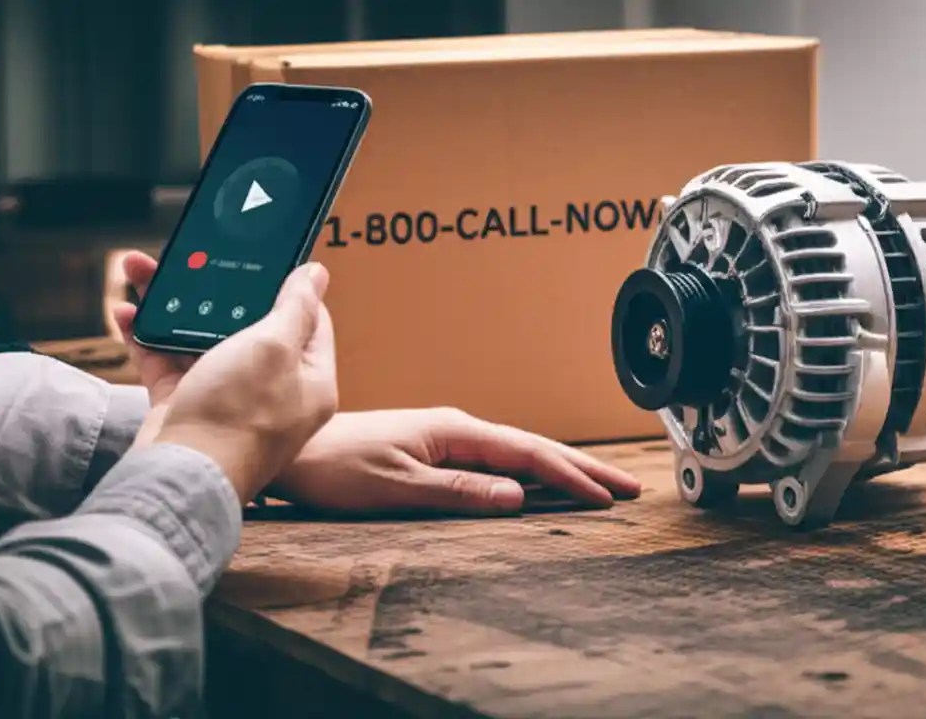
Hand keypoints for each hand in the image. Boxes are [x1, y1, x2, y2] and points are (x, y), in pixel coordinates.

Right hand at [112, 251, 338, 504]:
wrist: (181, 476)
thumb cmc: (237, 416)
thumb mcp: (274, 346)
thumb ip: (295, 306)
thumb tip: (318, 272)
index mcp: (310, 380)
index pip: (309, 320)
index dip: (287, 286)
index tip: (264, 258)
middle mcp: (272, 391)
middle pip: (245, 324)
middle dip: (213, 288)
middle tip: (190, 257)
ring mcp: (227, 400)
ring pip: (199, 338)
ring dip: (170, 305)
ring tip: (141, 271)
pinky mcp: (186, 408)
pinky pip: (166, 362)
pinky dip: (146, 336)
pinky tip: (126, 312)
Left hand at [267, 408, 639, 515]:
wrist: (294, 453)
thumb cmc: (337, 468)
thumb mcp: (399, 486)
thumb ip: (459, 491)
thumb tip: (517, 495)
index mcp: (454, 432)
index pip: (528, 454)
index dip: (573, 476)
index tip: (610, 496)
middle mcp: (455, 429)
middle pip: (533, 448)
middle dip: (584, 469)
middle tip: (631, 488)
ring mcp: (446, 438)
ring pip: (517, 454)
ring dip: (561, 470)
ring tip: (601, 487)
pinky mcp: (433, 450)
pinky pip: (495, 460)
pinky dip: (528, 472)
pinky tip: (541, 484)